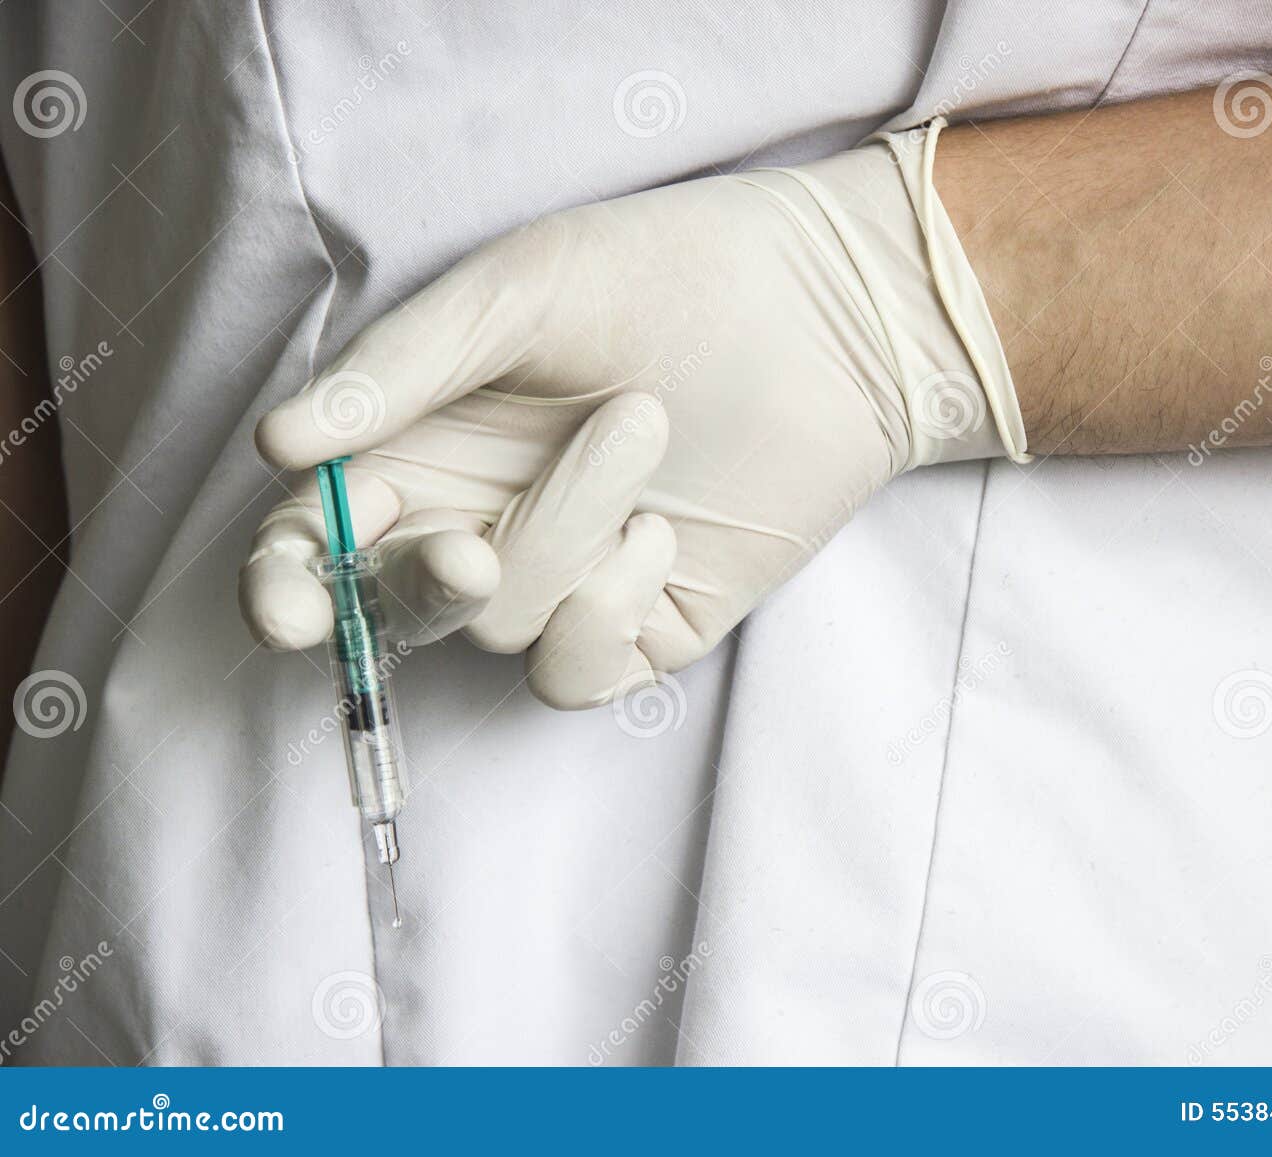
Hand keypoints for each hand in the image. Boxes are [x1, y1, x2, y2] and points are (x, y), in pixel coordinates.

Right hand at [239, 123, 1022, 707]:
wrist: (829, 315)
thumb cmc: (670, 276)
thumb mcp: (521, 291)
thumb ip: (401, 370)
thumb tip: (277, 445)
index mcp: (426, 440)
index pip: (318, 537)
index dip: (287, 586)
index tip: (292, 607)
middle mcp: (481, 517)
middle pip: (395, 606)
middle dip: (423, 588)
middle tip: (474, 551)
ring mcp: (563, 579)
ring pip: (498, 627)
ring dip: (564, 535)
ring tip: (643, 429)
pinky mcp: (641, 625)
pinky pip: (577, 670)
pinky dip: (609, 611)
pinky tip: (663, 532)